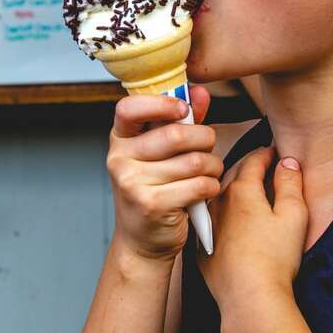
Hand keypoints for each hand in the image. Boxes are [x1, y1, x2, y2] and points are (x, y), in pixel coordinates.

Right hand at [107, 86, 221, 260]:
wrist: (143, 241)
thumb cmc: (157, 190)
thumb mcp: (163, 153)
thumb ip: (181, 121)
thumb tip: (199, 92)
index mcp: (120, 140)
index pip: (130, 107)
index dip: (162, 103)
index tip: (183, 110)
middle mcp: (120, 159)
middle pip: (176, 134)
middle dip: (204, 138)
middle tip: (208, 148)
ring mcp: (132, 183)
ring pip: (194, 161)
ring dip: (213, 166)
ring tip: (208, 173)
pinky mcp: (152, 204)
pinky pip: (199, 184)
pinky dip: (211, 187)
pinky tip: (204, 191)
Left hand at [197, 147, 307, 316]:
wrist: (249, 298)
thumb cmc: (274, 258)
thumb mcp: (293, 215)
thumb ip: (290, 184)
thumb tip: (287, 162)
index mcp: (242, 191)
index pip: (253, 160)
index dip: (266, 153)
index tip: (274, 151)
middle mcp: (220, 204)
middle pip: (232, 175)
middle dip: (247, 167)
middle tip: (261, 166)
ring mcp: (208, 227)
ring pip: (218, 197)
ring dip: (231, 190)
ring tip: (245, 191)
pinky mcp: (203, 248)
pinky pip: (211, 222)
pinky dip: (221, 215)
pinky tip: (230, 222)